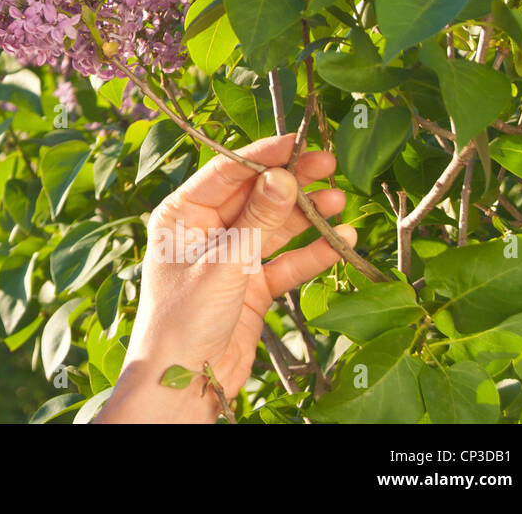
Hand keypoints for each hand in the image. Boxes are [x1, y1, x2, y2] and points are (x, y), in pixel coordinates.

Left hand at [113, 133, 355, 420]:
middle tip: (329, 164)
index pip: (225, 172)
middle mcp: (206, 231)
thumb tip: (284, 176)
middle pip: (254, 196)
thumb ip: (257, 220)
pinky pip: (286, 262)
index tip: (296, 140)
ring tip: (339, 201)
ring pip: (274, 227)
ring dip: (306, 215)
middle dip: (291, 182)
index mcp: (181, 215)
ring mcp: (231, 258)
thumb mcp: (224, 263)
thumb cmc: (184, 317)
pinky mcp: (252, 286)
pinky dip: (312, 252)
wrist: (185, 380)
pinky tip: (341, 240)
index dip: (261, 154)